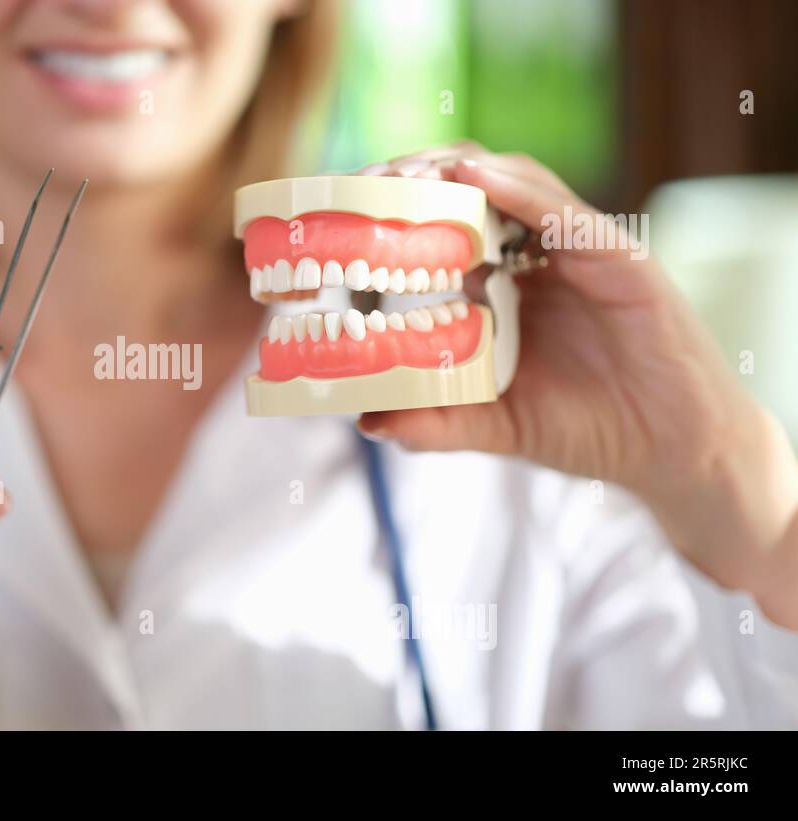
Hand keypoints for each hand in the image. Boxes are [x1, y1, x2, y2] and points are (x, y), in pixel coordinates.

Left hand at [355, 144, 797, 625]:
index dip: (396, 207)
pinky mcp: (623, 261)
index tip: (343, 210)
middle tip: (364, 183)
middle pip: (472, 186)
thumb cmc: (589, 427)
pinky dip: (523, 193)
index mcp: (509, 280)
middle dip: (416, 174)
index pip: (446, 220)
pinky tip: (479, 182)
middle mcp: (541, 254)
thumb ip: (437, 421)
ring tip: (409, 173)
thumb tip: (367, 421)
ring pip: (517, 182)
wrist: (672, 454)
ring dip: (459, 170)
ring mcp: (583, 251)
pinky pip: (569, 216)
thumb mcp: (497, 425)